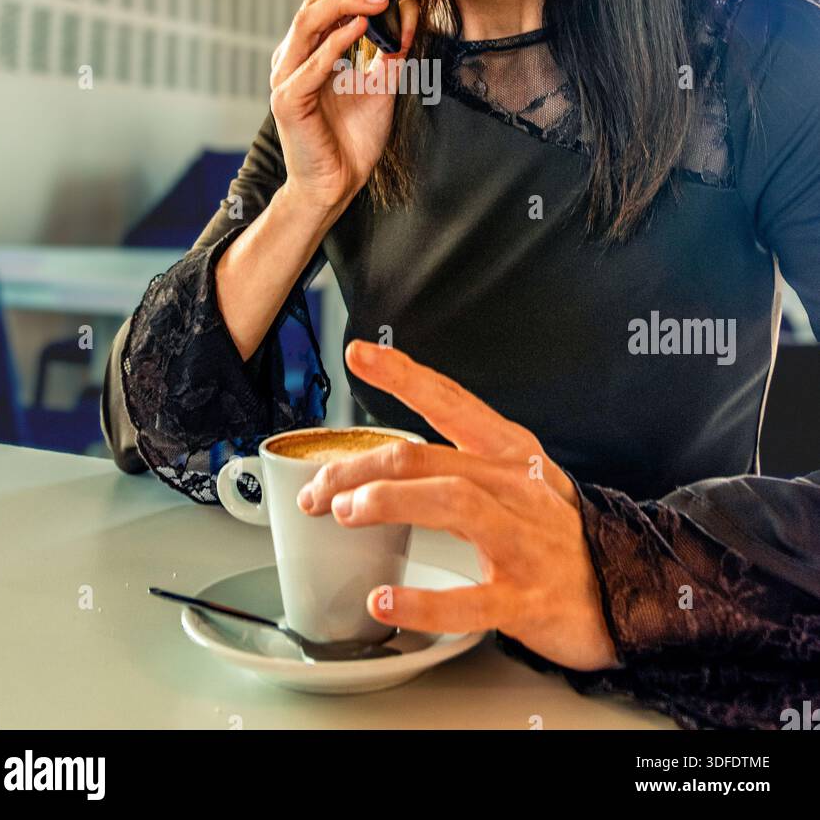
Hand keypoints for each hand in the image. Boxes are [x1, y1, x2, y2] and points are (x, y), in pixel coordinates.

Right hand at [270, 0, 418, 218]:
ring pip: (307, 25)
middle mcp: (293, 57)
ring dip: (343, 5)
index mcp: (310, 49)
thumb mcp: (383, 83)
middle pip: (312, 3)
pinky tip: (359, 28)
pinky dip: (334, 44)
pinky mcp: (288, 102)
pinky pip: (310, 66)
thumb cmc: (352, 137)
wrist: (338, 185)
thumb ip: (394, 48)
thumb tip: (409, 8)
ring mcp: (287, 78)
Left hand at [296, 340, 620, 671]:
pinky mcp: (527, 599)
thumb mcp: (521, 479)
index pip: (449, 400)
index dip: (401, 375)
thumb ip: (463, 463)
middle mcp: (515, 486)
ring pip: (451, 503)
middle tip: (318, 489)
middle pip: (427, 457)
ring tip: (344, 513)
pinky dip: (422, 601)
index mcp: (510, 453)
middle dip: (361, 468)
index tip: (359, 355)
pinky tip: (384, 600)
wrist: (636, 591)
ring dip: (390, 502)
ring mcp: (523, 541)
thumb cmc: (560, 534)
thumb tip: (388, 461)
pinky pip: (470, 599)